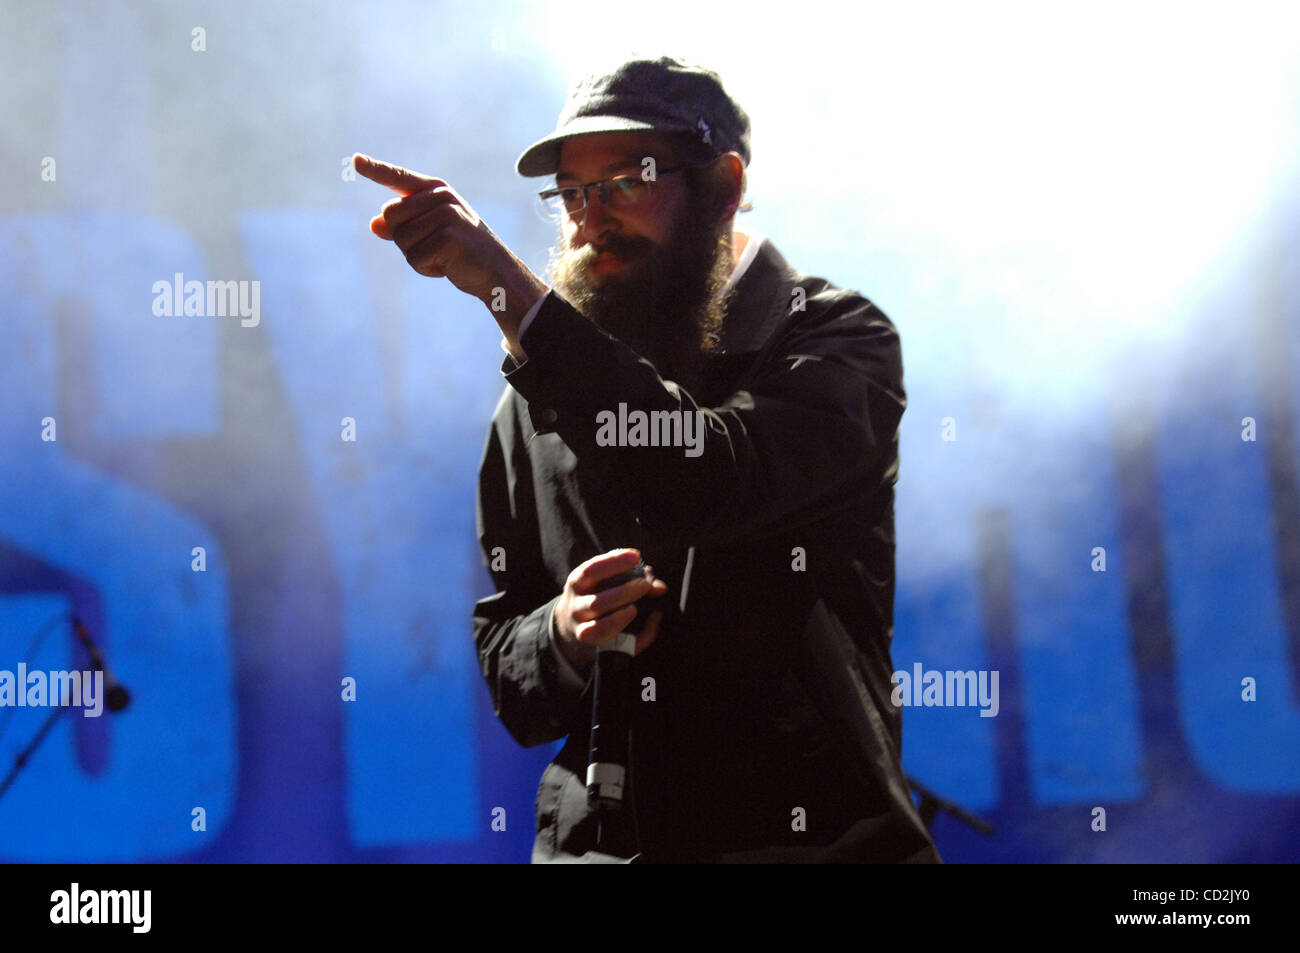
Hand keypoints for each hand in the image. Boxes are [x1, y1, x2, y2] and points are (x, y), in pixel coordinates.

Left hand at [352, 153, 546, 318]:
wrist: (498, 273)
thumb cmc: (462, 253)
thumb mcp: (430, 235)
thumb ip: (402, 227)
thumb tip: (374, 224)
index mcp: (436, 190)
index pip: (399, 177)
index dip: (376, 169)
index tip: (355, 160)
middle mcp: (441, 196)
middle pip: (391, 217)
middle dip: (405, 240)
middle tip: (435, 248)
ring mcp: (447, 214)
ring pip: (401, 239)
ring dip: (417, 257)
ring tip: (444, 258)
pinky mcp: (449, 237)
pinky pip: (415, 258)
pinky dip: (427, 269)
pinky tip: (448, 267)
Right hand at [554, 549, 668, 666]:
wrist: (571, 623)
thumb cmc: (598, 593)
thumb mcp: (605, 580)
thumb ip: (633, 577)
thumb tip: (660, 588)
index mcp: (579, 582)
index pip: (592, 570)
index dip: (614, 563)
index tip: (636, 556)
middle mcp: (576, 605)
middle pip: (598, 602)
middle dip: (624, 593)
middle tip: (645, 585)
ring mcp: (584, 628)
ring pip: (602, 627)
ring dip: (622, 618)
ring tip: (636, 608)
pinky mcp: (598, 645)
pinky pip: (615, 646)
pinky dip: (638, 636)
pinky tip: (652, 623)